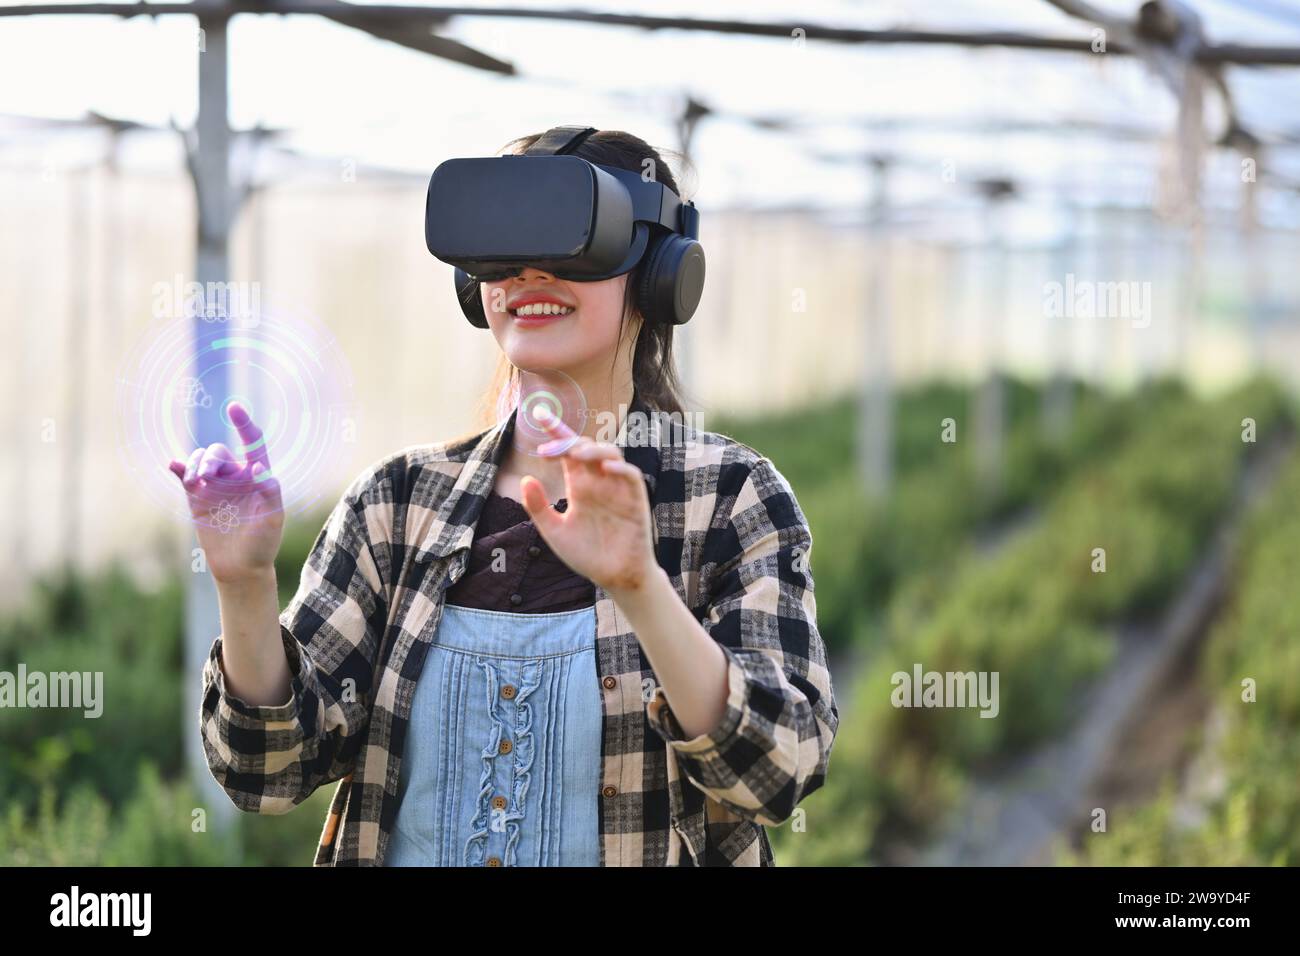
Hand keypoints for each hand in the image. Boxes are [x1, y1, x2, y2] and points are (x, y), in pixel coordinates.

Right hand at [167, 402, 284, 583]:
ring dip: (194, 465)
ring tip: (194, 482)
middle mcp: (236, 476)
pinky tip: (173, 465)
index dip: (244, 424)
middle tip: (206, 476)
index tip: (233, 407)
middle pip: (218, 453)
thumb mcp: (273, 520)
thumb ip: (270, 493)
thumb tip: (260, 468)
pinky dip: (179, 468)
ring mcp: (215, 485)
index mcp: (258, 476)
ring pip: (200, 461)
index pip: (253, 443)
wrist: (240, 567)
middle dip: (210, 460)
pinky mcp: (197, 497)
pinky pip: (185, 475)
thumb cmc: (263, 544)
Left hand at [519, 405, 659, 594]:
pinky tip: (605, 468)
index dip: (556, 431)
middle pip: (586, 448)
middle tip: (550, 450)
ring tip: (576, 453)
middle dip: (569, 442)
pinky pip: (632, 476)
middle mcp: (598, 482)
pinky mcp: (636, 501)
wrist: (614, 578)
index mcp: (580, 486)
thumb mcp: (555, 532)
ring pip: (610, 455)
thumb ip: (538, 507)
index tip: (538, 414)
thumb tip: (525, 479)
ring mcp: (618, 489)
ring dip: (594, 449)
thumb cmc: (587, 555)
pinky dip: (621, 468)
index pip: (567, 452)